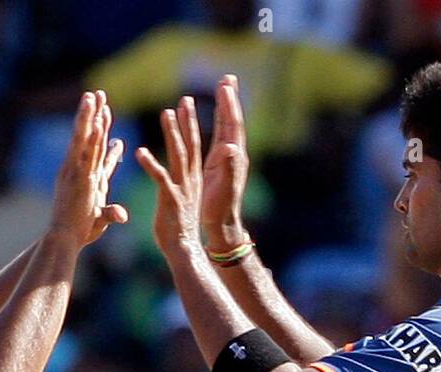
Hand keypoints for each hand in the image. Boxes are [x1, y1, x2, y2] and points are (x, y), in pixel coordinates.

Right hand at [50, 90, 127, 247]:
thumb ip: (112, 211)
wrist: (64, 239)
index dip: (101, 130)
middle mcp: (79, 169)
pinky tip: (97, 122)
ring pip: (84, 138)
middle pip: (88, 137)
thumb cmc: (80, 232)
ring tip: (93, 96)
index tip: (105, 113)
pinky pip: (86, 153)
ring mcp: (77, 171)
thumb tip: (123, 213)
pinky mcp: (78, 177)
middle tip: (98, 94)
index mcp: (86, 177)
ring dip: (89, 117)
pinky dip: (92, 137)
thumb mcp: (101, 217)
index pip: (95, 149)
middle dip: (93, 114)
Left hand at [134, 96, 203, 256]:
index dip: (190, 125)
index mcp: (192, 178)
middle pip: (190, 145)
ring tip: (166, 114)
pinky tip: (139, 151)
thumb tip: (176, 173)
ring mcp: (182, 189)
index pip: (193, 146)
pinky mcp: (170, 199)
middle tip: (184, 100)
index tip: (186, 106)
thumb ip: (178, 183)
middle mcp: (191, 180)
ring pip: (178, 156)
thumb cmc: (177, 228)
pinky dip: (150, 164)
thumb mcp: (180, 200)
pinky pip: (160, 178)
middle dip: (187, 121)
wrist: (183, 249)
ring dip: (172, 134)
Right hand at [202, 74, 249, 250]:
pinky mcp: (216, 165)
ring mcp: (224, 158)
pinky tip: (207, 118)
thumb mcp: (224, 188)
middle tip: (227, 78)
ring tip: (218, 90)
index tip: (225, 86)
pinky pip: (214, 138)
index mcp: (233, 156)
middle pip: (230, 120)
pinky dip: (212, 124)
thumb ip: (228, 166)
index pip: (232, 125)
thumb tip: (230, 146)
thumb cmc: (221, 209)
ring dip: (221, 107)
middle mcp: (231, 153)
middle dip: (228, 99)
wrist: (221, 224)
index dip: (229, 105)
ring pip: (222, 127)